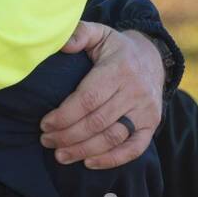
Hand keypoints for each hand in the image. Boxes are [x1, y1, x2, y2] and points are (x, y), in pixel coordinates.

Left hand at [39, 22, 164, 169]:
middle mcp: (135, 90)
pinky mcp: (153, 124)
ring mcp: (146, 109)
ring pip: (112, 137)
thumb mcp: (99, 34)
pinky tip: (89, 163)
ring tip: (60, 155)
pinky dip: (112, 159)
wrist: (152, 57)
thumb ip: (79, 33)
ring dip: (83, 150)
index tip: (44, 123)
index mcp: (118, 69)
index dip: (64, 115)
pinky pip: (135, 148)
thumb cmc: (116, 49)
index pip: (88, 99)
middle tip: (46, 140)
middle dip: (67, 135)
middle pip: (97, 122)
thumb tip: (62, 44)